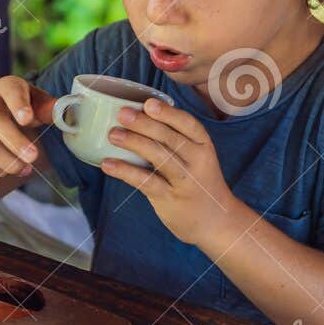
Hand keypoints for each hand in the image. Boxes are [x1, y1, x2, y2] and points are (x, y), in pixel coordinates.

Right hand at [0, 76, 54, 177]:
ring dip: (8, 161)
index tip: (27, 119)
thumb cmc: (16, 106)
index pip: (11, 91)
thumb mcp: (33, 102)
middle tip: (34, 157)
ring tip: (26, 170)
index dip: (19, 104)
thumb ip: (48, 108)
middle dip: (15, 141)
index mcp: (6, 86)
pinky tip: (12, 171)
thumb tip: (67, 114)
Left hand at [101, 97, 245, 248]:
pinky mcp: (169, 199)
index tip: (148, 103)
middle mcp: (197, 162)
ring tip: (112, 134)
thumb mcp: (197, 157)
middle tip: (122, 113)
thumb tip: (137, 113)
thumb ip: (175, 138)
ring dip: (134, 143)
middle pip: (171, 139)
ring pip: (159, 158)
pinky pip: (145, 182)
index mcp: (203, 146)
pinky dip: (125, 172)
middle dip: (145, 124)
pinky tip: (107, 164)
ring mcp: (184, 182)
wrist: (216, 221)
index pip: (189, 125)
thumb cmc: (198, 180)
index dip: (168, 113)